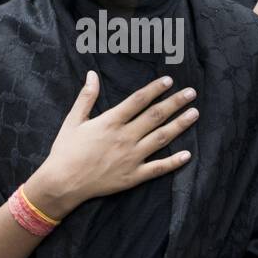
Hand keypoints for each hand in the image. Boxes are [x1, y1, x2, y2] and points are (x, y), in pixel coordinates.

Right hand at [27, 72, 196, 219]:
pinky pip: (158, 168)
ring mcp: (131, 158)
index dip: (155, 89)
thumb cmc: (65, 151)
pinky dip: (174, 162)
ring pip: (161, 138)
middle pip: (155, 116)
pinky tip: (188, 155)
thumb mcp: (73, 120)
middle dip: (175, 103)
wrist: (62, 183)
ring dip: (179, 125)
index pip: (138, 100)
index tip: (169, 81)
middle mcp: (124, 137)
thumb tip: (92, 74)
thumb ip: (86, 97)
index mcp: (110, 122)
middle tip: (191, 93)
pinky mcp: (133, 176)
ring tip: (194, 114)